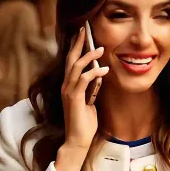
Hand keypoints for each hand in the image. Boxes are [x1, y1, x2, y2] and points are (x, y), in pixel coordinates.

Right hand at [61, 26, 108, 152]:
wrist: (78, 140)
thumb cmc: (85, 123)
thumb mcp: (90, 102)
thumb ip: (91, 89)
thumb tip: (98, 76)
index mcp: (68, 86)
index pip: (71, 62)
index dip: (76, 47)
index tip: (82, 34)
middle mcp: (65, 86)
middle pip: (70, 59)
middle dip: (78, 44)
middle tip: (85, 30)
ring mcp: (68, 92)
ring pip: (76, 67)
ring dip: (89, 56)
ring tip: (100, 48)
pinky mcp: (74, 98)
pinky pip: (84, 80)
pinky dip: (94, 73)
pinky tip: (104, 69)